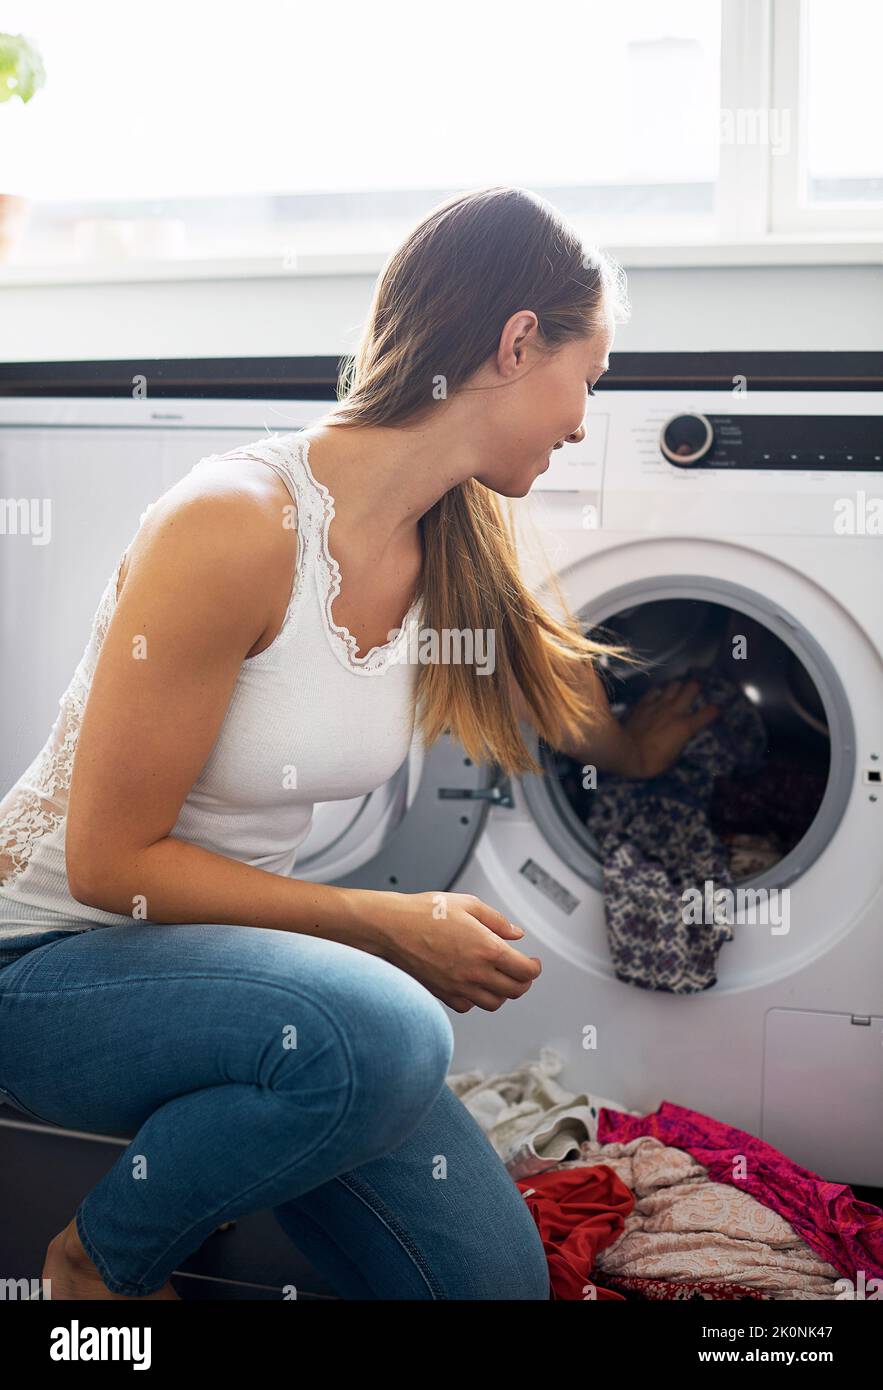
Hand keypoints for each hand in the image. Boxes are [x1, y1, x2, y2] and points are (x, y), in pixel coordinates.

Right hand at [366, 890, 540, 1013]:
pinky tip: (472, 983)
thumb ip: (496, 920)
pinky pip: (469, 1006)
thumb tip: (515, 933)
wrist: (390, 928)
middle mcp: (475, 972)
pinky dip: (476, 999)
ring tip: (498, 977)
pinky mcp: (443, 995)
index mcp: (487, 948)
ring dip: (502, 992)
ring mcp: (459, 987)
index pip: (525, 971)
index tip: (533, 962)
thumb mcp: (467, 904)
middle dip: (523, 981)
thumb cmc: (423, 913)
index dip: (535, 968)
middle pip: (515, 990)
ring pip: (495, 1003)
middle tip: (521, 970)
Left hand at [618, 678, 719, 778]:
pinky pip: (654, 690)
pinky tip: (656, 696)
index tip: (716, 711)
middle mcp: (675, 711)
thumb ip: (679, 744)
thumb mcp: (672, 760)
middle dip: (695, 688)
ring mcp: (658, 705)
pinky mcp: (643, 703)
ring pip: (674, 684)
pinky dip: (658, 692)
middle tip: (694, 692)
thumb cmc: (649, 762)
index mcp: (686, 727)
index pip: (709, 712)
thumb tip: (679, 739)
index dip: (715, 710)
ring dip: (677, 687)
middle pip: (692, 687)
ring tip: (676, 692)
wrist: (623, 752)